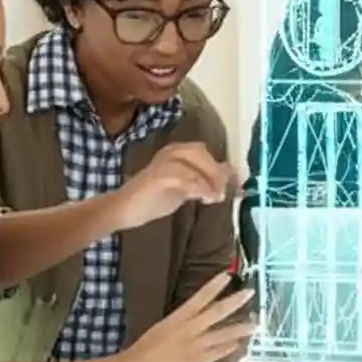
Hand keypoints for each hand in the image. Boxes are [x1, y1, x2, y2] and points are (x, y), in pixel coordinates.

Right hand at [112, 142, 234, 229]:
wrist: (123, 210)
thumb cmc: (153, 198)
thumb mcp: (184, 187)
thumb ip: (203, 180)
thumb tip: (229, 176)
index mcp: (176, 151)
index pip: (205, 153)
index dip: (223, 168)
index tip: (238, 185)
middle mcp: (170, 152)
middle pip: (202, 153)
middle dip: (217, 173)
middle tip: (222, 194)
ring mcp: (163, 162)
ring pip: (195, 163)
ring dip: (210, 181)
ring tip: (214, 198)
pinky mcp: (159, 177)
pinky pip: (186, 178)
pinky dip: (200, 188)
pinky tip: (205, 199)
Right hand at [122, 272, 255, 361]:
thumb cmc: (142, 351)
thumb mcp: (161, 329)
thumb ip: (179, 323)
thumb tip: (193, 320)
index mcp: (177, 319)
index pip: (199, 297)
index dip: (214, 285)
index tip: (227, 275)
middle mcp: (190, 330)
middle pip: (218, 312)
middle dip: (235, 302)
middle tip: (250, 293)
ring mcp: (197, 347)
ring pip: (225, 335)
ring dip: (241, 329)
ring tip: (255, 324)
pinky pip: (219, 353)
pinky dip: (229, 348)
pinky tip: (237, 344)